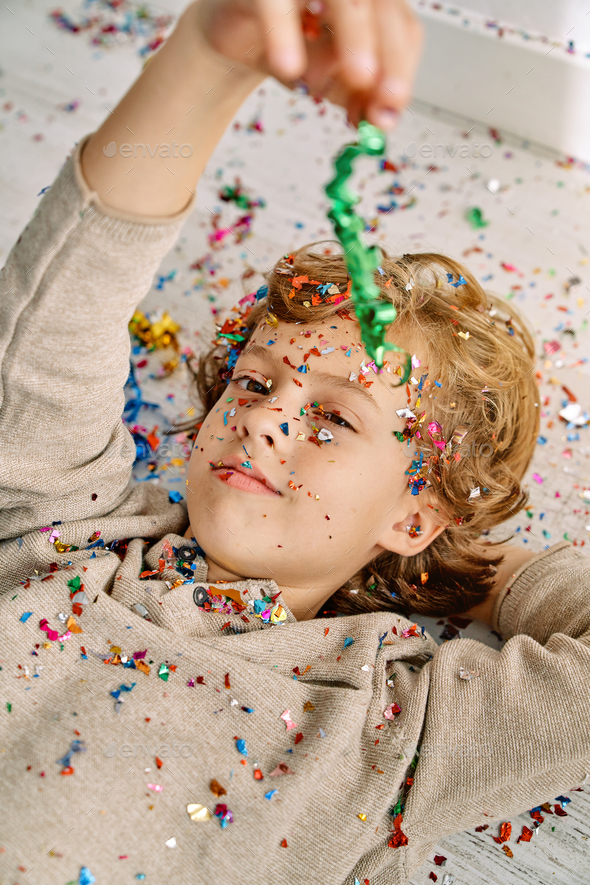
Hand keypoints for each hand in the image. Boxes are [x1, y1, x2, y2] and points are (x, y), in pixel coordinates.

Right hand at [190, 0, 423, 129]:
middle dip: (389, 56)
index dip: (402, 67)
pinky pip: (275, 3)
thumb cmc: (287, 48)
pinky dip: (284, 35)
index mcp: (368, 0)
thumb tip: (383, 119)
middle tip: (384, 99)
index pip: (402, 26)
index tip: (392, 108)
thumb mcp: (331, 82)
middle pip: (382, 6)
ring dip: (354, 38)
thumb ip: (360, 97)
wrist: (232, 38)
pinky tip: (290, 69)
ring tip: (356, 80)